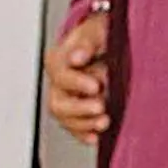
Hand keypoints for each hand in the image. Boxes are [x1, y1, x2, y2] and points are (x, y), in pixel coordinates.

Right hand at [45, 4, 109, 141]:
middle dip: (79, 108)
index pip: (59, 74)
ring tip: (104, 121)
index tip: (96, 86)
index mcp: (59, 59)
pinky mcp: (78, 112)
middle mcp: (59, 82)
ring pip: (65, 118)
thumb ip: (87, 42)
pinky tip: (96, 137)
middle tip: (101, 106)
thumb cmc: (101, 34)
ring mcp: (67, 99)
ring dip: (84, 123)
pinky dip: (84, 134)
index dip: (76, 82)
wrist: (109, 42)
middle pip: (58, 102)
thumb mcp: (98, 30)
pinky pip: (75, 128)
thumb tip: (77, 57)